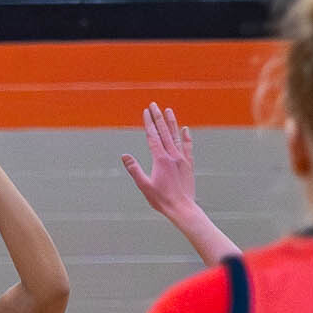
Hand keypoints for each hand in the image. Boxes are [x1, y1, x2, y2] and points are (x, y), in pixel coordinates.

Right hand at [122, 102, 196, 219]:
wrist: (182, 208)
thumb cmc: (162, 200)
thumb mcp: (144, 186)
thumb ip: (135, 170)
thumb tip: (124, 156)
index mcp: (160, 159)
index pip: (153, 136)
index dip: (148, 123)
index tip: (146, 111)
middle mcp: (172, 155)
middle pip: (164, 132)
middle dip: (158, 117)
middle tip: (154, 104)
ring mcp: (181, 159)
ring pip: (176, 136)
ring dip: (171, 122)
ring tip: (168, 110)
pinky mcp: (188, 165)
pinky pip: (188, 147)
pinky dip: (186, 137)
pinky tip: (185, 129)